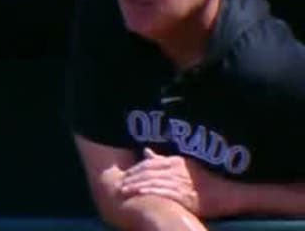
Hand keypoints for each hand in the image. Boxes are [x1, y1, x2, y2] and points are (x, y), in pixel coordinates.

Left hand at [118, 148, 235, 217]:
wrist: (228, 190)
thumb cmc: (205, 179)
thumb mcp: (183, 165)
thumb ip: (163, 159)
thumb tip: (145, 151)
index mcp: (175, 162)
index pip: (149, 164)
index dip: (134, 170)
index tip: (123, 176)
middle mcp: (177, 170)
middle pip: (148, 172)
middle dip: (132, 178)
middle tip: (118, 185)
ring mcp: (181, 182)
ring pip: (153, 182)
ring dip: (137, 186)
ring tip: (124, 191)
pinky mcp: (186, 195)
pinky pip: (164, 192)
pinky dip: (151, 192)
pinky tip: (140, 194)